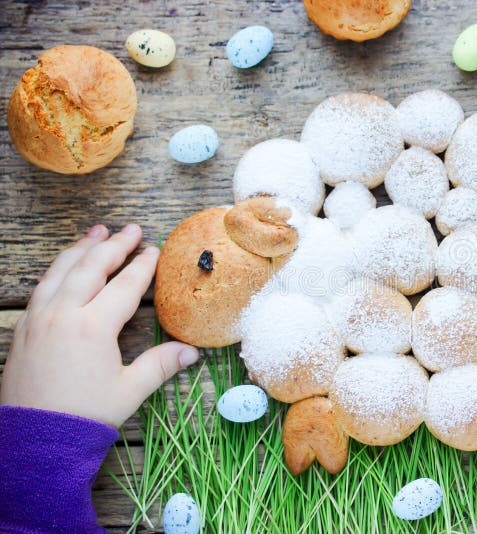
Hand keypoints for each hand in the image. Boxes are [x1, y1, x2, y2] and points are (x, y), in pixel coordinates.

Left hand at [0, 224, 198, 427]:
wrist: (34, 439)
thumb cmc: (85, 416)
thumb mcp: (129, 390)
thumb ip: (160, 365)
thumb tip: (191, 351)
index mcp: (93, 327)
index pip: (123, 286)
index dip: (142, 266)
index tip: (154, 249)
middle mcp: (63, 315)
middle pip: (91, 268)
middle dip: (113, 245)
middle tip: (131, 228)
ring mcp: (39, 319)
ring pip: (61, 271)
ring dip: (81, 248)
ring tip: (96, 231)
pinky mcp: (24, 329)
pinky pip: (42, 286)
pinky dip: (57, 268)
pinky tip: (65, 265)